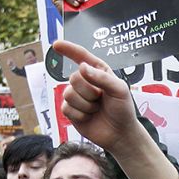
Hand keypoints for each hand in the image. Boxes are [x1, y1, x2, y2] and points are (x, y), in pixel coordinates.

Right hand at [53, 39, 139, 153]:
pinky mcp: (70, 110)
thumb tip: (82, 66)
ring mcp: (77, 95)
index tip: (56, 44)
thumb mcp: (119, 90)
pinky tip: (89, 117)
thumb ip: (102, 77)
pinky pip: (66, 108)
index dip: (68, 49)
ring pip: (69, 94)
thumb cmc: (122, 109)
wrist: (120, 133)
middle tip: (101, 99)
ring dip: (86, 105)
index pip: (81, 56)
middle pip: (74, 78)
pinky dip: (80, 115)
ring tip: (97, 109)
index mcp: (98, 71)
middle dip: (90, 92)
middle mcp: (86, 81)